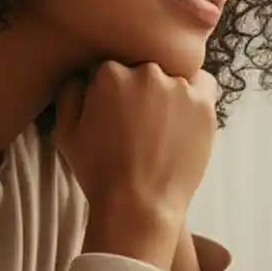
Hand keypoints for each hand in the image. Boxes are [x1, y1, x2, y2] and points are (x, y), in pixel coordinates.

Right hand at [53, 61, 217, 270]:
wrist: (139, 205)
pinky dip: (195, 92)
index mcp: (109, 73)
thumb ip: (70, 92)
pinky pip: (202, 84)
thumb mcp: (66, 132)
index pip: (110, 65)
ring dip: (167, 89)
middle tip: (137, 120)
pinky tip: (184, 113)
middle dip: (138, 88)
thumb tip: (82, 73)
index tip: (112, 109)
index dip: (109, 88)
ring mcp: (179, 87)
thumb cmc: (100, 172)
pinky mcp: (204, 105)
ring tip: (161, 122)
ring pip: (173, 73)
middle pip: (142, 67)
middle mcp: (146, 72)